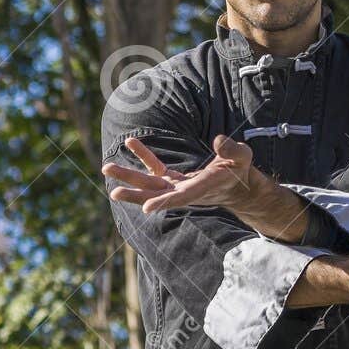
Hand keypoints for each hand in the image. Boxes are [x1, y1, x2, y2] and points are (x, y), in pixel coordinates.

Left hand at [102, 134, 256, 214]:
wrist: (237, 186)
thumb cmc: (241, 169)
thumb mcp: (242, 156)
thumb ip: (231, 149)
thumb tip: (218, 140)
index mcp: (203, 188)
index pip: (181, 198)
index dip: (163, 202)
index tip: (146, 208)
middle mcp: (186, 192)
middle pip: (157, 195)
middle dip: (135, 194)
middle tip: (114, 192)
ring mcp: (178, 187)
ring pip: (150, 184)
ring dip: (129, 178)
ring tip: (106, 168)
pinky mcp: (174, 180)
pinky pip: (156, 168)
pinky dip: (144, 157)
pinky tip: (130, 142)